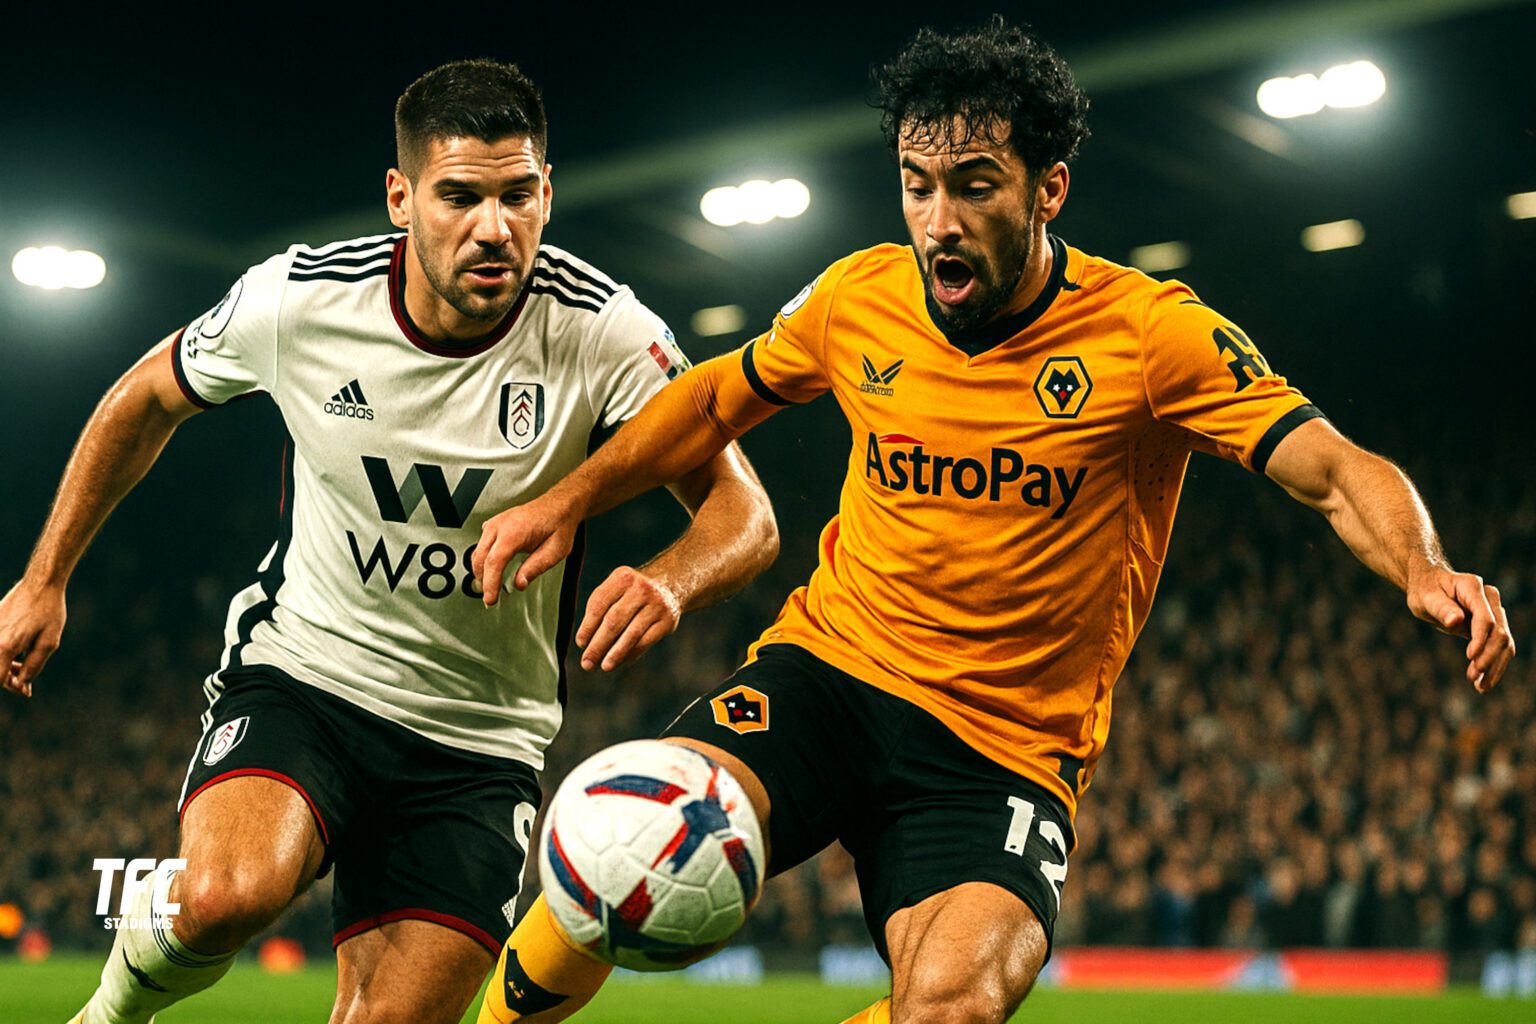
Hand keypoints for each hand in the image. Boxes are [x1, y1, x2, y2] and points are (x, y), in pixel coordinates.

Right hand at [0, 579, 66, 697]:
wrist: (40, 583)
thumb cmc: (48, 611)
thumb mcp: (49, 642)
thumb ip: (34, 665)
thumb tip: (22, 683)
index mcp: (5, 646)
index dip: (11, 687)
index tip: (25, 689)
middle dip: (8, 679)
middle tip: (26, 682)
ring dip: (4, 666)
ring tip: (23, 665)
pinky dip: (2, 653)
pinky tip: (18, 651)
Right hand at [472, 495, 580, 607]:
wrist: (558, 507)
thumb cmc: (558, 526)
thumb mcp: (555, 551)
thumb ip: (535, 567)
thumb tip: (519, 584)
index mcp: (514, 532)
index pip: (494, 561)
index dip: (490, 583)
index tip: (490, 599)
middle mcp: (500, 525)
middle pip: (480, 558)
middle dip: (482, 581)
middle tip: (490, 599)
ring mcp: (495, 523)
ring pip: (477, 551)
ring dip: (480, 571)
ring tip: (490, 587)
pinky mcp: (494, 525)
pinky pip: (481, 545)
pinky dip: (482, 560)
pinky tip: (491, 570)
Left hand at [575, 566, 681, 671]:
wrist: (668, 586)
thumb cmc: (630, 593)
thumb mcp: (615, 589)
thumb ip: (598, 609)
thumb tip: (586, 643)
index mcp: (622, 578)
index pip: (599, 605)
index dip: (588, 627)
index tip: (581, 644)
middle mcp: (640, 588)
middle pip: (614, 621)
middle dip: (598, 645)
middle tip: (587, 663)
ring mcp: (657, 605)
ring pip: (631, 634)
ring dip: (615, 654)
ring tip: (604, 667)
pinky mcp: (668, 621)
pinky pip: (645, 642)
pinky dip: (631, 654)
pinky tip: (621, 662)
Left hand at [1406, 563, 1514, 692]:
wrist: (1430, 585)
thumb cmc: (1425, 590)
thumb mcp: (1425, 598)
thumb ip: (1441, 607)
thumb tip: (1456, 620)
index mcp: (1472, 587)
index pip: (1485, 617)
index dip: (1480, 638)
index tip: (1470, 656)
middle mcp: (1489, 598)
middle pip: (1499, 632)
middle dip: (1488, 656)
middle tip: (1473, 677)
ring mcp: (1494, 612)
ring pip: (1504, 643)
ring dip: (1494, 666)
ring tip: (1481, 687)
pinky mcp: (1492, 626)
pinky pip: (1499, 647)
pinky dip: (1493, 665)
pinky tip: (1483, 682)